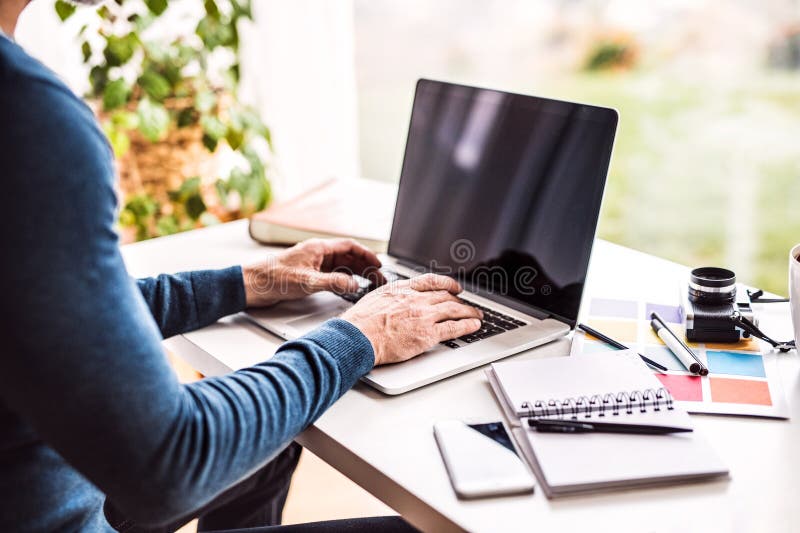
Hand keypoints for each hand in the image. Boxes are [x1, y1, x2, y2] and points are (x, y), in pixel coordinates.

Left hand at [242, 238, 385, 306]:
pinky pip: (331, 275)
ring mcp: (312, 264)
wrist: (252, 285)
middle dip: (364, 265)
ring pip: (340, 266)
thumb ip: (333, 283)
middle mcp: (317, 253)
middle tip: (377, 277)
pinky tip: (348, 288)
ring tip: (367, 283)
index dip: (366, 254)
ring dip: (355, 273)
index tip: (378, 263)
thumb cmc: (273, 278)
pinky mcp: (307, 275)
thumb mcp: (308, 282)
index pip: (349, 246)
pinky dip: (343, 280)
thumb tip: (354, 285)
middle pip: (347, 256)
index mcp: (318, 248)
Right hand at [340, 273, 482, 365]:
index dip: (447, 283)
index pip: (432, 281)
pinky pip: (454, 327)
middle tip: (468, 306)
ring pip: (454, 310)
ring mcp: (424, 316)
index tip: (455, 287)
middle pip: (446, 297)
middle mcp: (416, 299)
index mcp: (403, 289)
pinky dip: (467, 325)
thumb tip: (392, 300)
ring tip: (477, 316)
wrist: (359, 336)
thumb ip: (390, 296)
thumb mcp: (375, 297)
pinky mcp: (428, 334)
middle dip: (460, 302)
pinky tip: (474, 325)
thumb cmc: (361, 321)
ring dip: (469, 312)